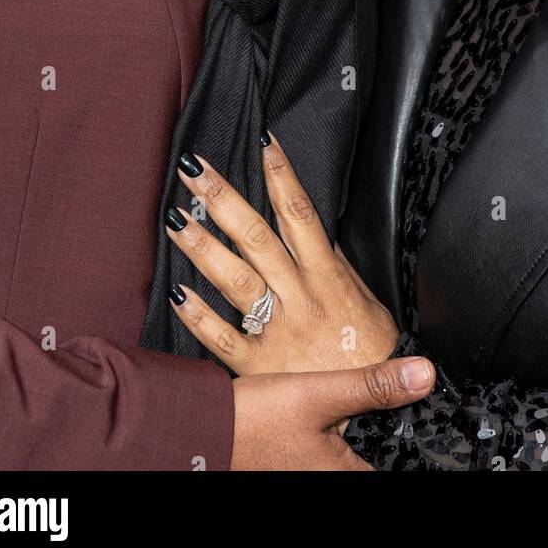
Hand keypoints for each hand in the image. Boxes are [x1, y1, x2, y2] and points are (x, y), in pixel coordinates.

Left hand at [165, 133, 399, 374]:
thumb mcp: (363, 297)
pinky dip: (197, 315)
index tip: (261, 140)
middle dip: (223, 197)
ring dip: (203, 246)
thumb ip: (332, 263)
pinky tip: (176, 291)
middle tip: (194, 167)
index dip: (281, 174)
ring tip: (174, 218)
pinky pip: (221, 336)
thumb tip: (311, 227)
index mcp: (327, 275)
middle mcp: (299, 296)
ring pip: (234, 279)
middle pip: (256, 236)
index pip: (300, 213)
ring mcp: (276, 329)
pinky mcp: (257, 365)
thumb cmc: (368, 348)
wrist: (373, 406)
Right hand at [230, 356, 434, 470]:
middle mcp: (329, 479)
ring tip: (368, 402)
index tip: (424, 421)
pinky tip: (338, 407)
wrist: (201, 427)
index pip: (398, 461)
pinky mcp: (298, 460)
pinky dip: (342, 428)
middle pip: (375, 454)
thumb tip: (424, 375)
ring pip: (353, 451)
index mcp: (344, 475)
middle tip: (398, 398)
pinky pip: (334, 448)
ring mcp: (312, 471)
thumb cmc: (253, 419)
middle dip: (386, 430)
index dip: (411, 440)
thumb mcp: (318, 393)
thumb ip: (372, 386)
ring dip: (364, 428)